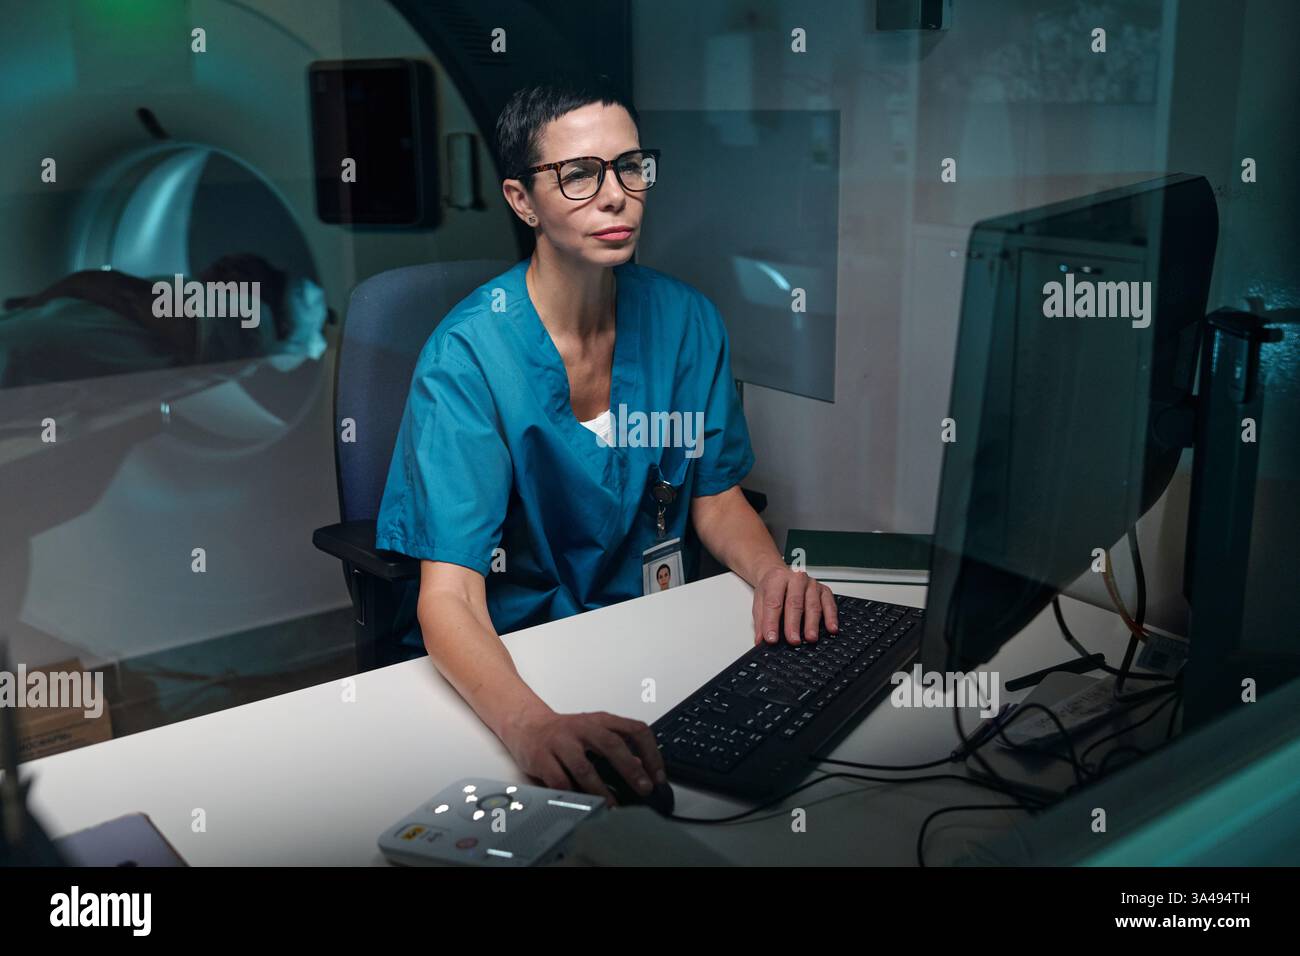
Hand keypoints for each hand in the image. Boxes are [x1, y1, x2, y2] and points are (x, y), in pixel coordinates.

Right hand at [500, 708, 666, 805]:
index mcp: (600, 721)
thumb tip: (643, 767)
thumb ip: (619, 746)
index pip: (634, 729)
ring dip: (601, 789)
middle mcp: (583, 728)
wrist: (527, 725)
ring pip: (584, 767)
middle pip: (612, 744)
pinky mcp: (542, 758)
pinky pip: (560, 780)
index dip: (650, 752)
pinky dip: (573, 794)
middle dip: (631, 769)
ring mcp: (561, 742)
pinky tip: (582, 803)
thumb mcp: (595, 732)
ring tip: (613, 805)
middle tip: (643, 788)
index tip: (658, 775)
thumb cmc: (565, 732)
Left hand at [753, 565, 838, 644]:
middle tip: (793, 640)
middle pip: (794, 603)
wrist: (779, 573)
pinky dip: (831, 616)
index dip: (771, 622)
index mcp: (776, 579)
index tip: (771, 638)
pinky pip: (829, 603)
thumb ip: (760, 621)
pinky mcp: (823, 589)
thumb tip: (760, 640)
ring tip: (811, 638)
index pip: (773, 603)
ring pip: (812, 604)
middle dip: (793, 624)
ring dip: (812, 623)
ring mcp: (811, 584)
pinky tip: (831, 628)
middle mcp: (796, 579)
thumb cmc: (771, 588)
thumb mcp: (759, 601)